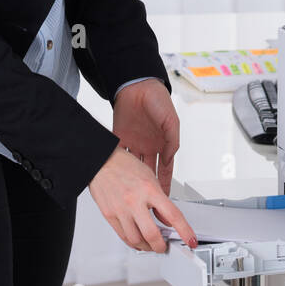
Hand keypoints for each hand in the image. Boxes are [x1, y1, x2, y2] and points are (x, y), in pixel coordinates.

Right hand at [88, 144, 197, 252]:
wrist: (101, 161)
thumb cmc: (125, 166)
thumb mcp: (150, 178)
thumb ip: (161, 200)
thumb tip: (168, 220)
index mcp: (149, 189)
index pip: (173, 215)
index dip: (184, 231)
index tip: (190, 240)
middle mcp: (134, 201)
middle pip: (152, 234)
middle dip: (161, 246)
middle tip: (165, 247)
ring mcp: (121, 209)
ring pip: (136, 240)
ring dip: (147, 247)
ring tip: (151, 245)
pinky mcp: (109, 215)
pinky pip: (123, 236)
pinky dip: (133, 243)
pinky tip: (138, 241)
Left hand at [111, 78, 179, 195]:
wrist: (137, 85)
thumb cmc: (158, 99)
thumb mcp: (171, 122)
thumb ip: (172, 142)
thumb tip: (170, 159)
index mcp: (161, 144)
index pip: (164, 170)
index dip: (164, 184)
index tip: (163, 199)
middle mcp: (147, 146)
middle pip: (146, 172)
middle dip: (146, 187)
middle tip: (144, 200)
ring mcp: (133, 142)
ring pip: (131, 166)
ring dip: (129, 178)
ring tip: (126, 191)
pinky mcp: (119, 136)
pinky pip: (117, 153)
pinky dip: (115, 163)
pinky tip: (112, 174)